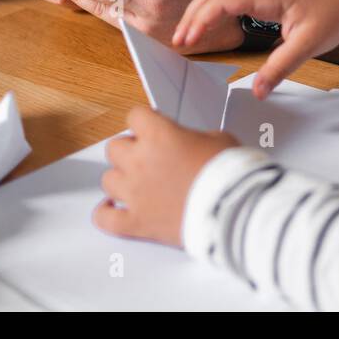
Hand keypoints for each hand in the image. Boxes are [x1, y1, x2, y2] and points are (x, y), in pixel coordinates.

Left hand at [92, 106, 237, 246]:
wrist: (234, 210)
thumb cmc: (230, 175)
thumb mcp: (219, 139)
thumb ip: (194, 137)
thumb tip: (189, 143)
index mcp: (160, 135)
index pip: (135, 116)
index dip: (145, 121)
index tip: (152, 127)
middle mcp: (140, 161)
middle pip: (115, 147)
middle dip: (130, 150)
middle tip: (146, 156)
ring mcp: (135, 193)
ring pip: (108, 180)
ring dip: (120, 180)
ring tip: (135, 183)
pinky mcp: (137, 222)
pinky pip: (104, 218)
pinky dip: (105, 213)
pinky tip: (111, 208)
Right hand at [173, 0, 338, 97]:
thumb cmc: (333, 16)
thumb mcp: (309, 45)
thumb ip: (281, 67)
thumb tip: (257, 90)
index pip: (223, 0)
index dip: (201, 19)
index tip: (188, 40)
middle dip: (192, 15)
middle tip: (179, 41)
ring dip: (199, 9)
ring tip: (187, 34)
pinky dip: (211, 7)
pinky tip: (207, 23)